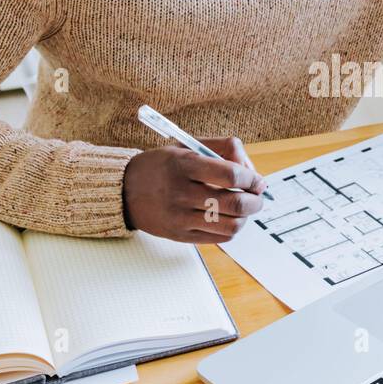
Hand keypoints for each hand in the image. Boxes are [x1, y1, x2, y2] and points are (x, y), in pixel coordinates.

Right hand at [123, 136, 266, 243]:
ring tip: (244, 208)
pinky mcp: (180, 236)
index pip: (231, 175)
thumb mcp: (187, 146)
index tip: (257, 180)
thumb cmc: (163, 166)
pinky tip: (228, 217)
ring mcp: (180, 217)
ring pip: (231, 225)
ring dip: (246, 217)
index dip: (252, 179)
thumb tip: (251, 169)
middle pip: (235, 203)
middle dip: (256, 201)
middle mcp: (181, 192)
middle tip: (257, 196)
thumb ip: (222, 149)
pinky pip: (219, 237)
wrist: (125, 190)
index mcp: (184, 165)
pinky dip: (232, 228)